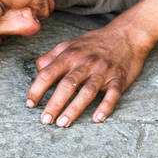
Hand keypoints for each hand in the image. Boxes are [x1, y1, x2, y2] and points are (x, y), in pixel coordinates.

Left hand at [26, 20, 151, 125]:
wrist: (127, 34)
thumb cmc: (95, 42)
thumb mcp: (71, 43)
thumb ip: (52, 56)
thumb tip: (38, 70)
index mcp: (70, 55)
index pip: (48, 73)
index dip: (36, 89)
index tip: (30, 103)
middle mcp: (86, 63)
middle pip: (67, 85)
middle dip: (54, 104)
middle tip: (45, 120)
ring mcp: (103, 71)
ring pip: (87, 92)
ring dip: (74, 109)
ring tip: (63, 123)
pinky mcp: (119, 79)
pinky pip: (112, 94)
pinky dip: (105, 107)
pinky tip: (97, 119)